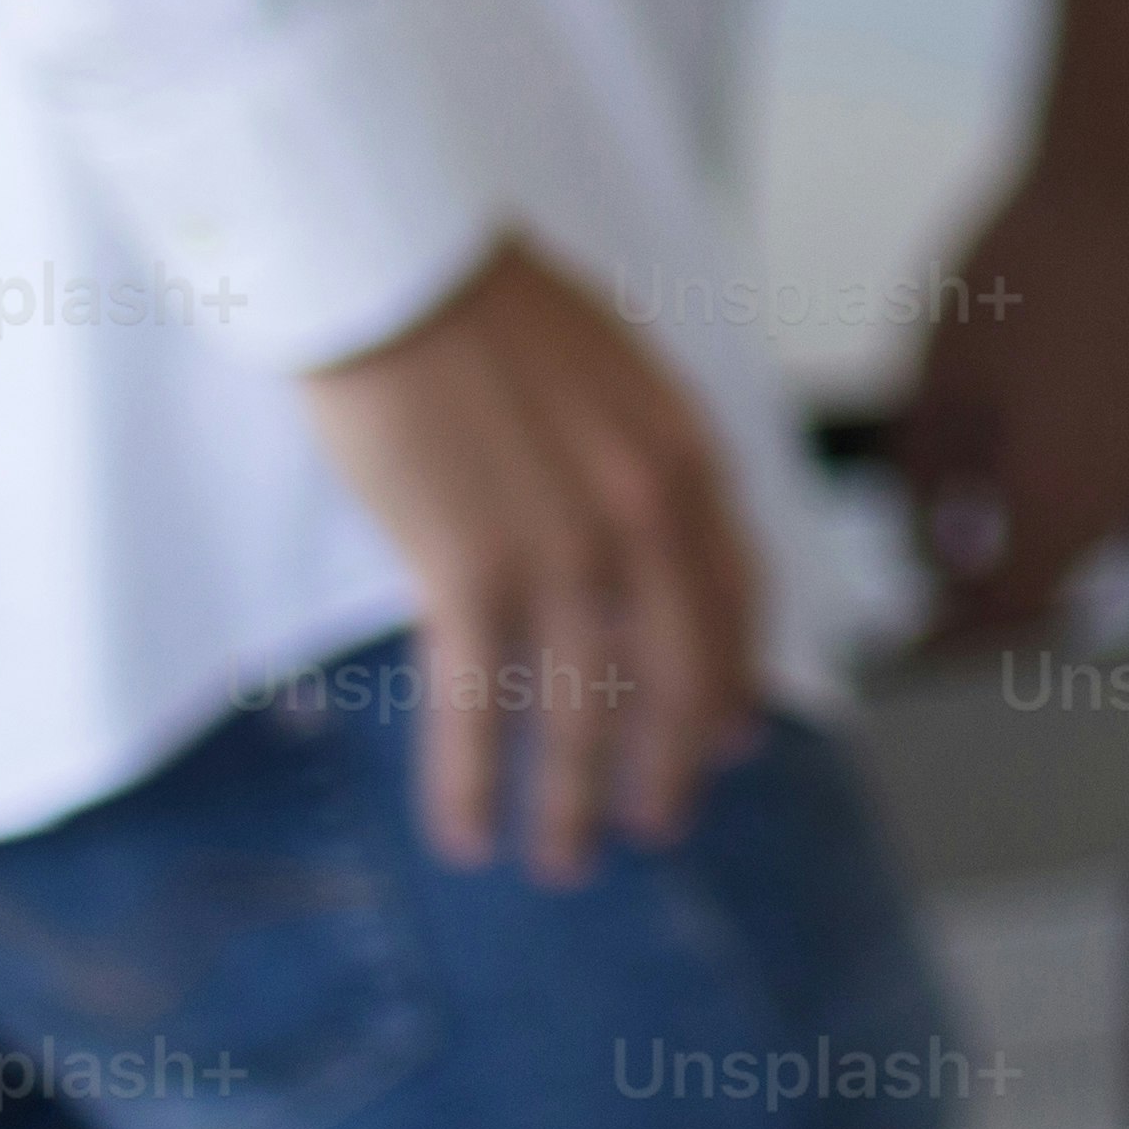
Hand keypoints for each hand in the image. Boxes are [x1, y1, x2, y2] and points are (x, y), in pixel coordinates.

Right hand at [290, 233, 764, 877]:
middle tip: (659, 824)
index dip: (732, 675)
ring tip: (564, 862)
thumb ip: (638, 452)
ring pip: (586, 711)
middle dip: (669, 762)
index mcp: (686, 453)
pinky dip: (476, 781)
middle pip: (677, 670)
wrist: (395, 266)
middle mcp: (647, 512)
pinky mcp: (471, 572)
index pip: (734, 593)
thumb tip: (649, 519)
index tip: (729, 736)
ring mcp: (565, 548)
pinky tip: (467, 832)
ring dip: (574, 802)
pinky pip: (482, 708)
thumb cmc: (482, 305)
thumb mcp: (610, 370)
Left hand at [889, 128, 1128, 650]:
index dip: (953, 635)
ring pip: (1104, 536)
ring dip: (1045, 537)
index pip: (1006, 612)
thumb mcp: (934, 386)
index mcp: (1057, 500)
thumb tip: (935, 564)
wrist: (1123, 177)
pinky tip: (1046, 432)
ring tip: (982, 497)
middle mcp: (1128, 492)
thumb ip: (929, 492)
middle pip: (1061, 584)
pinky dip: (1089, 483)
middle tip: (938, 570)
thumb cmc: (1016, 271)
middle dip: (997, 589)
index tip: (912, 635)